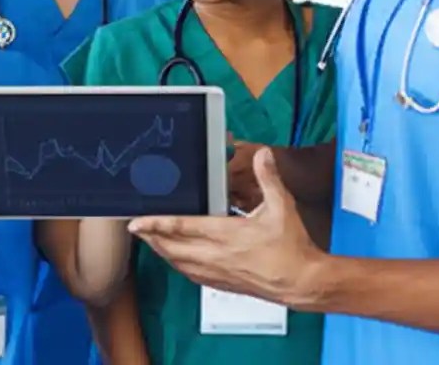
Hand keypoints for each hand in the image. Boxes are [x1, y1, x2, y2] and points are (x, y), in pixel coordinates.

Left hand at [128, 148, 324, 306]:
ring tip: (149, 240)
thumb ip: (270, 179)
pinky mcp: (223, 284)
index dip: (157, 224)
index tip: (137, 221)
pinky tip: (175, 260)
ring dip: (161, 251)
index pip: (183, 227)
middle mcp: (217, 256)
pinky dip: (178, 265)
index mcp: (227, 235)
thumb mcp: (282, 207)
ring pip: (178, 263)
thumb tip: (264, 155)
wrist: (303, 283)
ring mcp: (218, 272)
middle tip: (135, 228)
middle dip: (151, 237)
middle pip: (172, 248)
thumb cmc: (293, 248)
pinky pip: (191, 275)